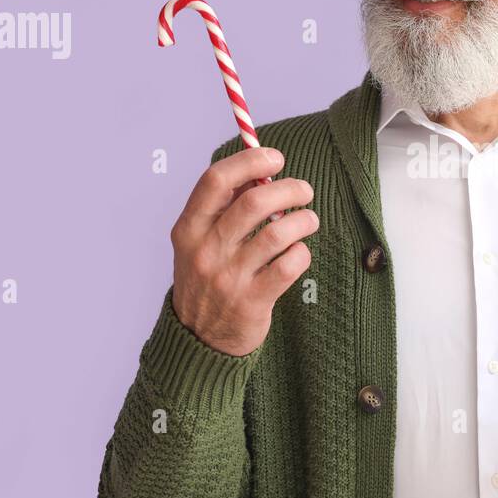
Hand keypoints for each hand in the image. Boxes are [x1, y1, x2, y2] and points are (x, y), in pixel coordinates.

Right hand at [170, 146, 318, 356]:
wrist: (199, 340)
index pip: (216, 180)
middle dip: (289, 188)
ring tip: (309, 220)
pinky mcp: (253, 301)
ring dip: (303, 220)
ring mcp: (229, 278)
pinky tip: (300, 252)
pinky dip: (302, 252)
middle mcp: (206, 251)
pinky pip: (290, 265)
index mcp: (188, 229)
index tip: (275, 157)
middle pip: (254, 202)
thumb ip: (222, 208)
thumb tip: (259, 170)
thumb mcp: (198, 242)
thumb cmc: (207, 279)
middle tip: (304, 190)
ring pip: (278, 232)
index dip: (249, 161)